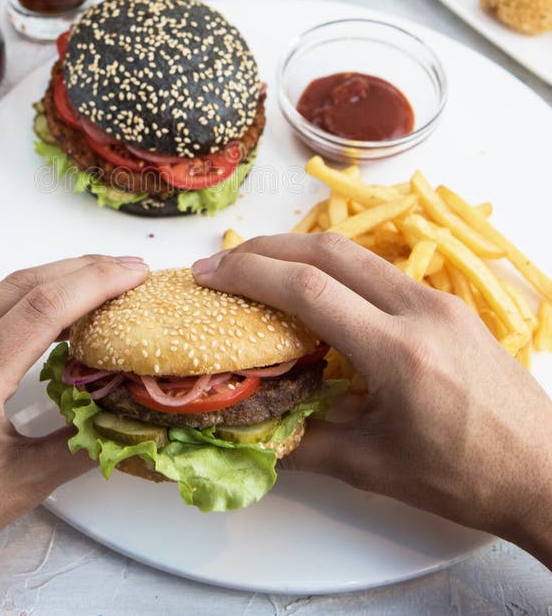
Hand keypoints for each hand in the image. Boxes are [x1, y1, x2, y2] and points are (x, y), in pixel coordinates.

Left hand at [0, 255, 149, 614]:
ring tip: (96, 280)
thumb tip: (131, 419)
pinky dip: (18, 301)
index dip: (96, 281)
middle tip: (126, 268)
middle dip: (80, 268)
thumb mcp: (23, 485)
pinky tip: (47, 309)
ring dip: (50, 279)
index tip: (133, 272)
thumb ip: (83, 443)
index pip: (42, 307)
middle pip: (20, 285)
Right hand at [192, 234, 551, 567]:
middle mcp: (420, 310)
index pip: (309, 289)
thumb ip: (306, 442)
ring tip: (259, 268)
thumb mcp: (375, 468)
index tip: (209, 273)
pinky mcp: (449, 305)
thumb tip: (252, 428)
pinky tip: (317, 291)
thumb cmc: (465, 478)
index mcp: (398, 352)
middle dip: (267, 248)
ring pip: (356, 254)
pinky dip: (336, 269)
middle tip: (224, 263)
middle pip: (329, 251)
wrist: (547, 472)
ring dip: (300, 252)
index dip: (250, 273)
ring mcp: (438, 301)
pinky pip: (380, 271)